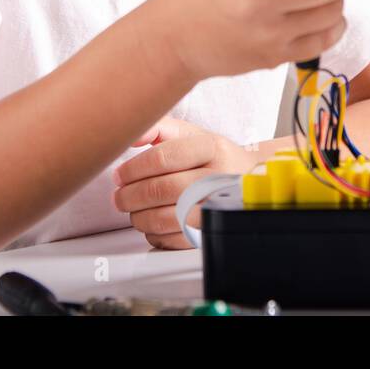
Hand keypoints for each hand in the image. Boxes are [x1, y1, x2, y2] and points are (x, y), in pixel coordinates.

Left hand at [111, 116, 261, 248]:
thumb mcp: (191, 133)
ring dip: (139, 217)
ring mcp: (217, 207)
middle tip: (119, 197)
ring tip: (133, 210)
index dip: (133, 169)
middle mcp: (218, 177)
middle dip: (130, 196)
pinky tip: (152, 223)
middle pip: (161, 190)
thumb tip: (129, 134)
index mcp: (212, 148)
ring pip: (165, 218)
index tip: (119, 175)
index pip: (163, 158)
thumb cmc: (212, 156)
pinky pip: (174, 240)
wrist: (250, 179)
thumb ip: (158, 128)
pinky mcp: (212, 231)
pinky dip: (154, 234)